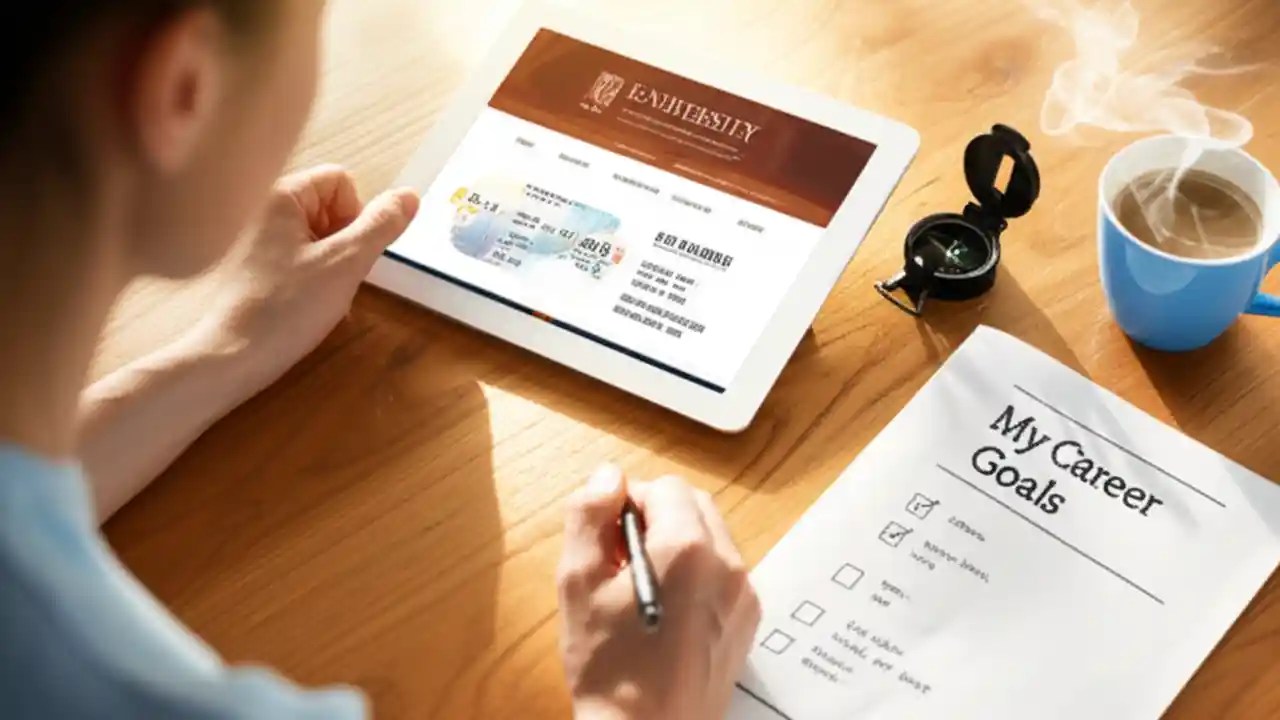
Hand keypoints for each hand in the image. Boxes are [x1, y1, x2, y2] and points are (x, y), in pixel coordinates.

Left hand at [206, 164, 419, 390]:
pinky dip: (314, 278)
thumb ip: (381, 226)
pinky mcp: (254, 267)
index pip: (341, 181)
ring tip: (322, 296)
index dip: (357, 215)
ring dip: (334, 265)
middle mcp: (264, 208)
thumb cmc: (288, 306)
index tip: (349, 253)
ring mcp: (257, 238)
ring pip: (319, 237)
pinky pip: (300, 258)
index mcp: (282, 195)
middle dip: (346, 243)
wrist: (232, 356)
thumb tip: (409, 195)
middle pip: (330, 208)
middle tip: (337, 277)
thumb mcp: (346, 264)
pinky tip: (308, 306)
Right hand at [558, 466, 760, 719]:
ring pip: (712, 537)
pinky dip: (696, 573)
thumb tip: (607, 475)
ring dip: (677, 544)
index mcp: (689, 549)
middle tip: (620, 558)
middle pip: (694, 506)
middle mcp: (728, 564)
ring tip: (641, 588)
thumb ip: (589, 516)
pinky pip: (724, 572)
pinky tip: (667, 610)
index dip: (629, 502)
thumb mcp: (578, 584)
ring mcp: (744, 594)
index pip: (663, 488)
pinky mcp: (748, 620)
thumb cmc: (608, 666)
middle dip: (657, 518)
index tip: (607, 537)